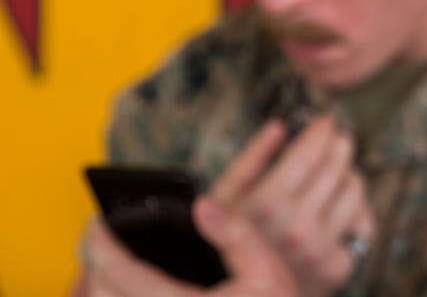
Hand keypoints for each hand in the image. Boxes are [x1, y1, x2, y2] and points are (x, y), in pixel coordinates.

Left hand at [77, 197, 299, 295]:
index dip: (99, 245)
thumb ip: (237, 234)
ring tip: (111, 265)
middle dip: (94, 264)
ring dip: (102, 288)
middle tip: (101, 239)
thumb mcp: (268, 271)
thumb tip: (203, 204)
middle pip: (100, 295)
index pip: (118, 273)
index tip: (96, 223)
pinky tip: (130, 292)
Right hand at [209, 115, 373, 296]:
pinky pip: (363, 221)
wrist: (254, 290)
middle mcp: (294, 231)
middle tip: (339, 138)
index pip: (308, 156)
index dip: (321, 132)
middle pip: (335, 168)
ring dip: (348, 174)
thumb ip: (251, 158)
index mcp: (264, 208)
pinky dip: (352, 210)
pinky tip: (335, 210)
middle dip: (340, 144)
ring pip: (353, 189)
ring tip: (333, 176)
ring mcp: (319, 251)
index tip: (326, 121)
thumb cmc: (240, 233)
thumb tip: (280, 126)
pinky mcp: (339, 267)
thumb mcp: (228, 194)